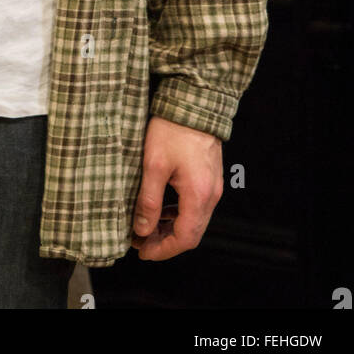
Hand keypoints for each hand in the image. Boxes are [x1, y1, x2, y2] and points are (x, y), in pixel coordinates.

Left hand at [130, 114, 222, 260]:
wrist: (193, 102)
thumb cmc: (172, 130)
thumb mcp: (153, 165)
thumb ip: (149, 201)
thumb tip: (142, 230)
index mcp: (198, 194)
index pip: (184, 238)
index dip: (162, 250)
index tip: (142, 251)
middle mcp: (211, 194)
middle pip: (192, 233)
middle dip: (165, 242)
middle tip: (140, 242)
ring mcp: (213, 186)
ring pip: (194, 221)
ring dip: (171, 228)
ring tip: (147, 228)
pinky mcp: (210, 177)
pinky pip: (196, 206)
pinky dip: (179, 214)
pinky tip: (162, 209)